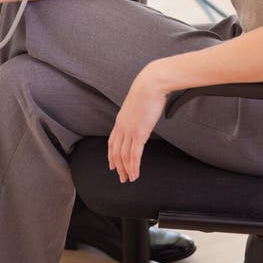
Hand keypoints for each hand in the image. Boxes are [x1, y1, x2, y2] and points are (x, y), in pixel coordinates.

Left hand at [107, 64, 167, 182]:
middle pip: (116, 152)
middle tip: (121, 177)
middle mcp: (122, 127)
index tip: (112, 165)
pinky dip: (134, 166)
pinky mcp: (139, 133)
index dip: (111, 155)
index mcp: (120, 120)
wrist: (150, 84)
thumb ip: (137, 114)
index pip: (112, 142)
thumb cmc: (147, 90)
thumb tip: (142, 116)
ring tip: (130, 179)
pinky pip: (134, 154)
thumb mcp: (138, 104)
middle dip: (118, 167)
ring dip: (126, 169)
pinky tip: (136, 173)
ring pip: (124, 155)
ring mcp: (129, 130)